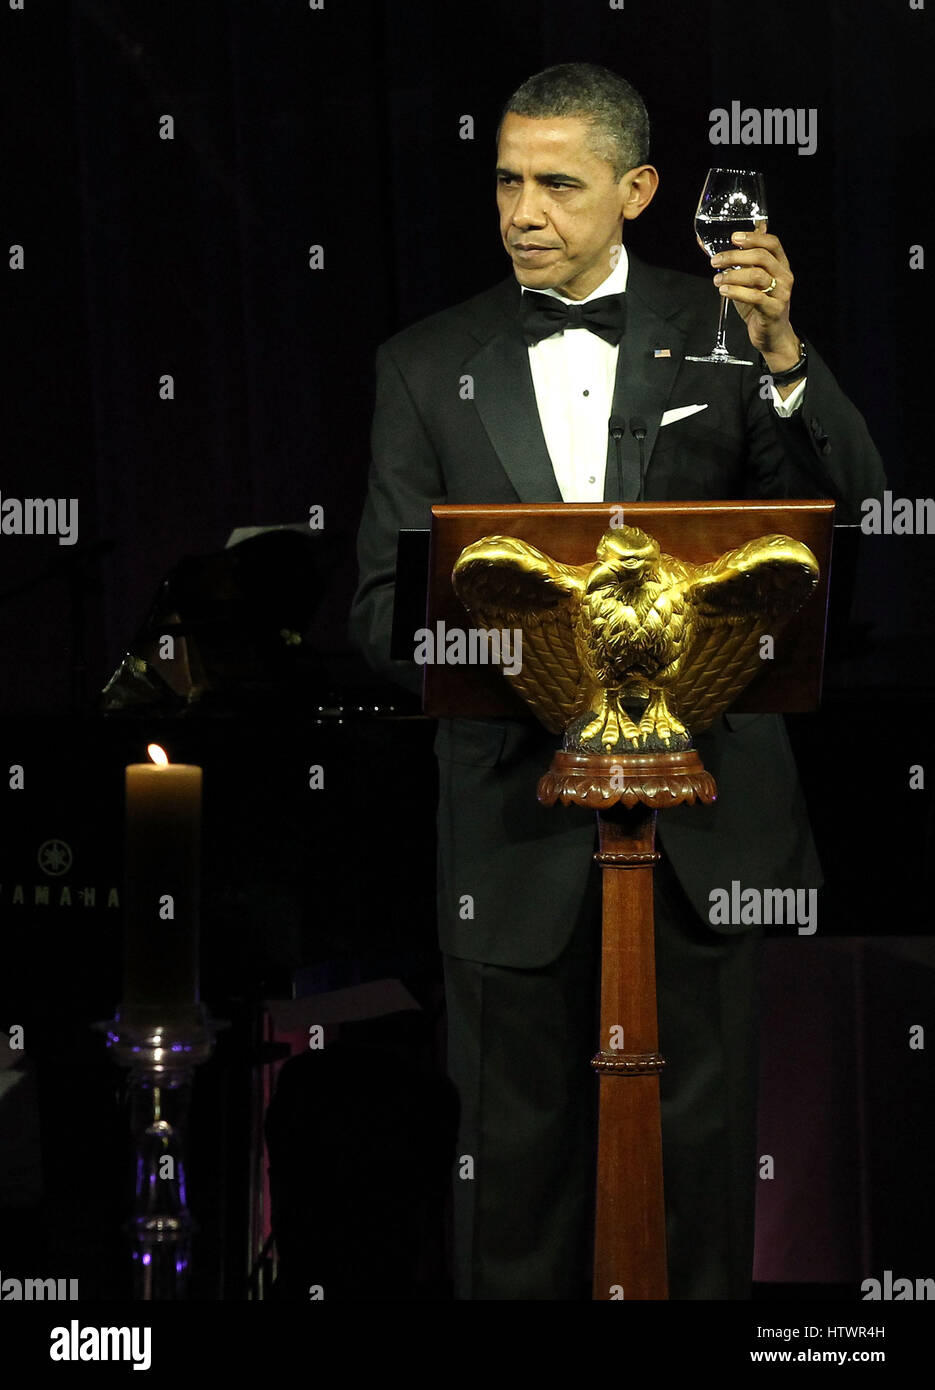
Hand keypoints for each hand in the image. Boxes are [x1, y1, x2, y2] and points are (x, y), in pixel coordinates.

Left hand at [710, 222, 800, 369]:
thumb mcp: (752, 281)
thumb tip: (723, 245)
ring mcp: (781, 293)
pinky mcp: (773, 310)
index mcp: (781, 265)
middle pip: (761, 256)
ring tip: (717, 279)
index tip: (734, 237)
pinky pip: (754, 297)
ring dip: (732, 275)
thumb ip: (743, 263)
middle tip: (716, 261)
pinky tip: (723, 291)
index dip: (753, 237)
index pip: (772, 243)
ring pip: (756, 275)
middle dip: (735, 256)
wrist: (773, 336)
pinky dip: (736, 292)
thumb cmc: (760, 306)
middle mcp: (784, 277)